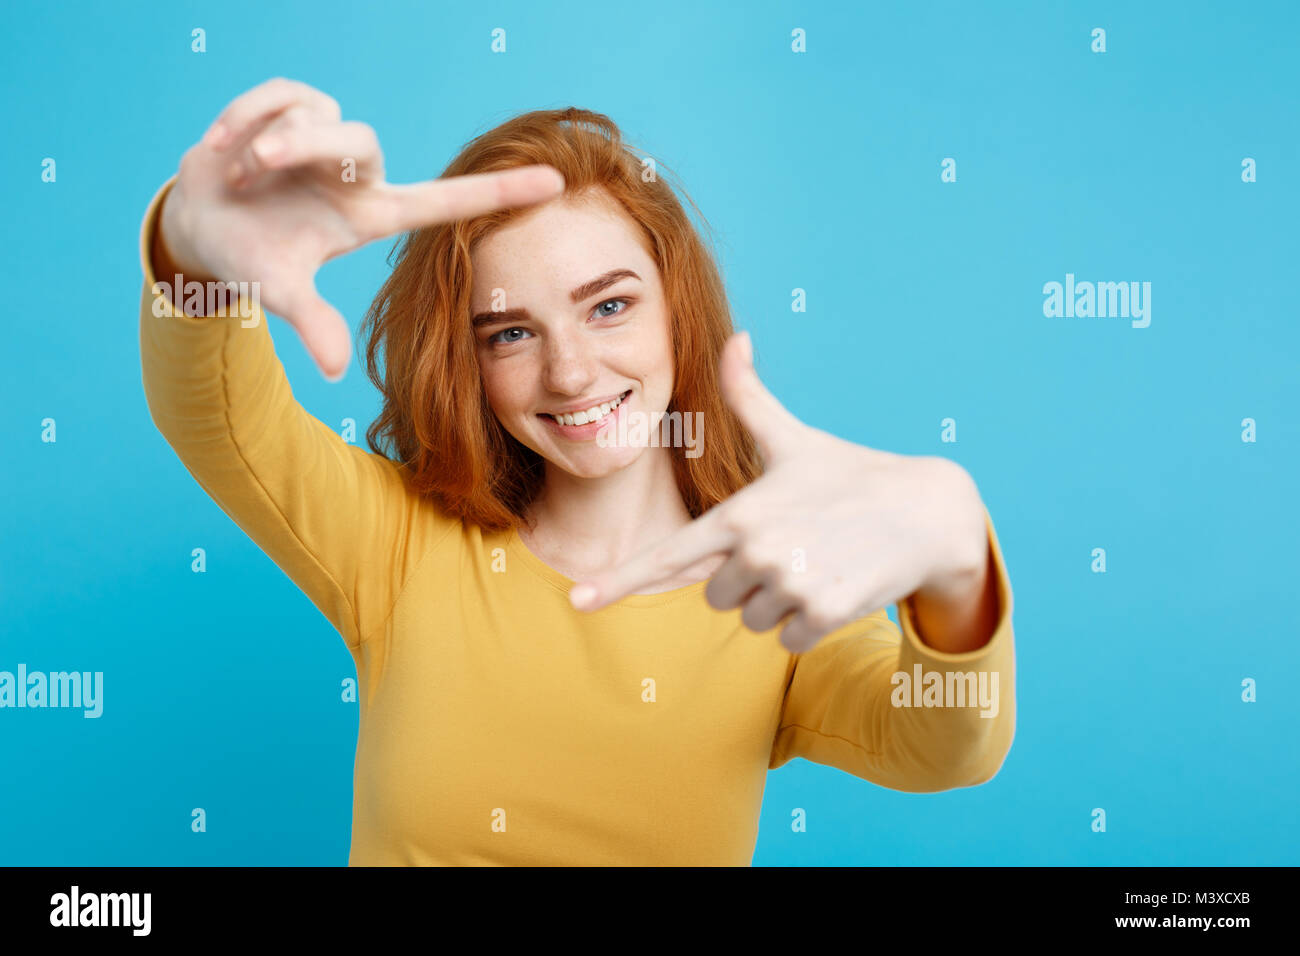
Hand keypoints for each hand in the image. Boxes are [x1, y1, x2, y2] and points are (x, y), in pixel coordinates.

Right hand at [158, 76, 564, 379]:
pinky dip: (246, 116)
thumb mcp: (278, 290)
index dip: (499, 193)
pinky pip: (281, 95)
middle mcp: (357, 175)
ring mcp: (327, 139)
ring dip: (266, 139)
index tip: (556, 182)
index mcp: (367, 215)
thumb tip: (336, 370)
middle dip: (303, 145)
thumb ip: (312, 322)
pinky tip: (224, 145)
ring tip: (239, 171)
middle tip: (257, 167)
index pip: (445, 202)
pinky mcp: (293, 108)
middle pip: (363, 140)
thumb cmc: (250, 258)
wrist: (197, 225)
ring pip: (319, 116)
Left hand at [569, 332, 989, 652]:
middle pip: (715, 596)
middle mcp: (757, 550)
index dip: (617, 582)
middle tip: (790, 546)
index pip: (666, 556)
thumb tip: (736, 336)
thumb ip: (749, 398)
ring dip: (778, 602)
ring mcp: (792, 583)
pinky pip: (789, 641)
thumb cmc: (849, 473)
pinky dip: (808, 623)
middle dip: (745, 579)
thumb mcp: (793, 439)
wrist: (927, 512)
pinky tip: (835, 585)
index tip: (578, 600)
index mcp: (738, 512)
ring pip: (753, 620)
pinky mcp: (826, 612)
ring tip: (816, 561)